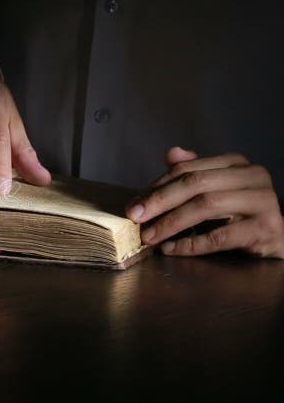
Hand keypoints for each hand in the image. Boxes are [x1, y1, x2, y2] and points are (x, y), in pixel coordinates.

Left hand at [126, 147, 283, 257]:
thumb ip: (194, 173)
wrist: (282, 236)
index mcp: (236, 163)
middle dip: (159, 201)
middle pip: (194, 184)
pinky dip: (190, 244)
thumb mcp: (217, 189)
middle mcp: (252, 176)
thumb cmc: (243, 212)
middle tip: (135, 217)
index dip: (157, 186)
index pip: (187, 170)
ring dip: (170, 223)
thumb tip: (170, 153)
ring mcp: (263, 201)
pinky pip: (219, 237)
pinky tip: (171, 249)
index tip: (134, 204)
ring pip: (205, 207)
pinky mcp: (266, 228)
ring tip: (149, 237)